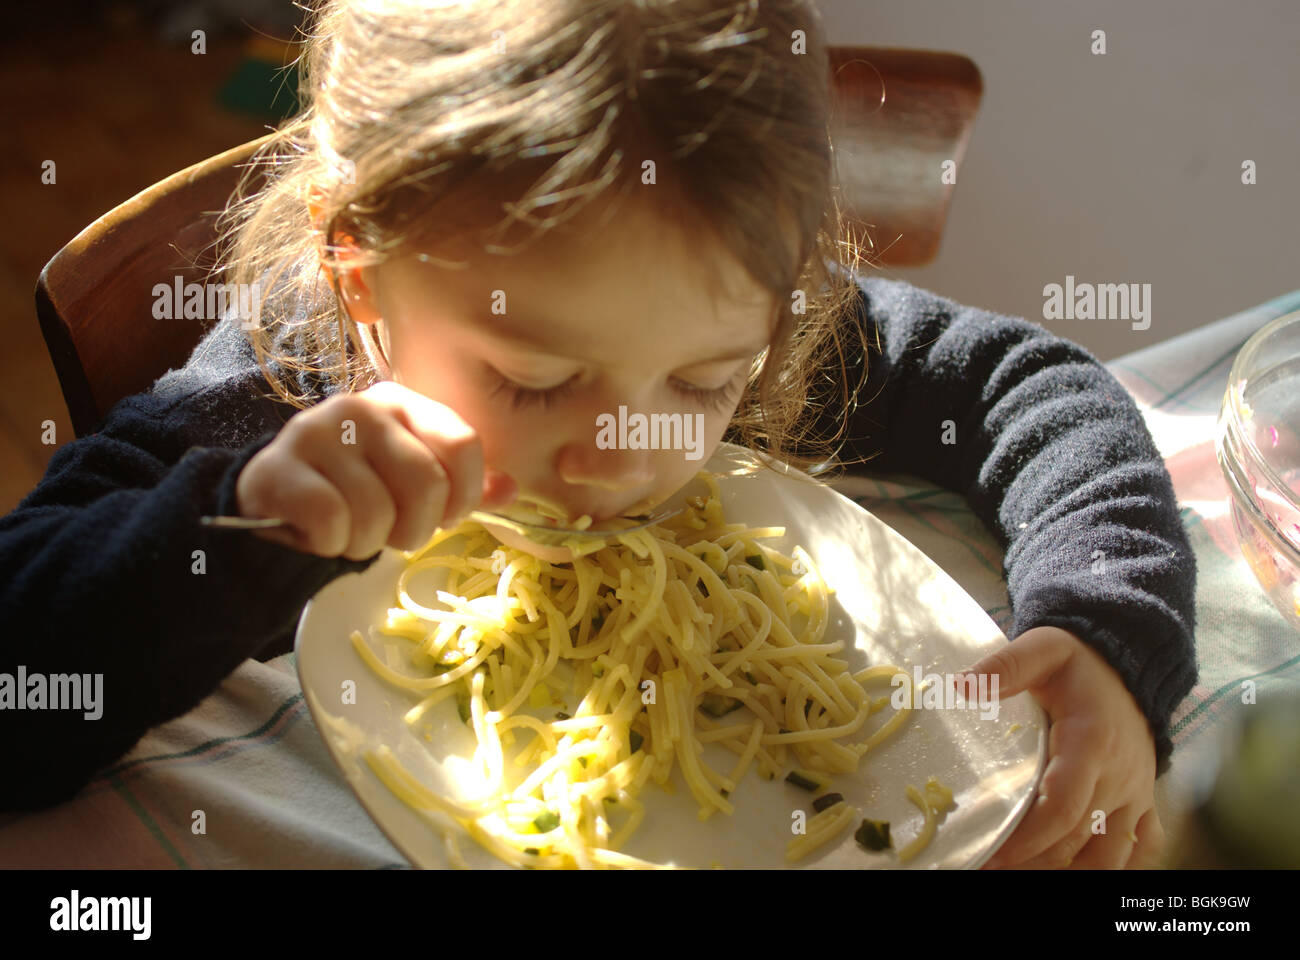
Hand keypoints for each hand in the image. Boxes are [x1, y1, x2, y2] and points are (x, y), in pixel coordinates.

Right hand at [235, 380, 515, 558]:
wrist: (275, 499)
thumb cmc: (356, 489)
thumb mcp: (413, 482)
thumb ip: (463, 486)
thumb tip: (511, 490)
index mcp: (404, 405)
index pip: (463, 444)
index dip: (463, 496)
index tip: (445, 518)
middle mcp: (362, 408)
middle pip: (427, 484)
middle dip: (416, 530)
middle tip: (393, 535)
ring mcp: (317, 433)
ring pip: (376, 513)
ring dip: (367, 543)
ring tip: (351, 532)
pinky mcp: (278, 467)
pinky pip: (331, 522)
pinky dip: (331, 544)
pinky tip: (319, 534)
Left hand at [960, 625, 1165, 868]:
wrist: (1129, 665)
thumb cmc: (1078, 663)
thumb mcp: (1042, 649)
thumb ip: (1006, 666)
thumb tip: (962, 685)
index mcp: (1091, 742)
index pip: (1063, 806)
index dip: (1029, 838)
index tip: (994, 853)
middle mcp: (1119, 776)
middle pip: (1078, 839)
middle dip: (1035, 861)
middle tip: (990, 865)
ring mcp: (1136, 794)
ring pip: (1111, 856)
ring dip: (1070, 871)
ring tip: (1025, 871)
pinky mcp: (1145, 803)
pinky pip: (1143, 850)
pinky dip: (1115, 869)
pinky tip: (1076, 871)